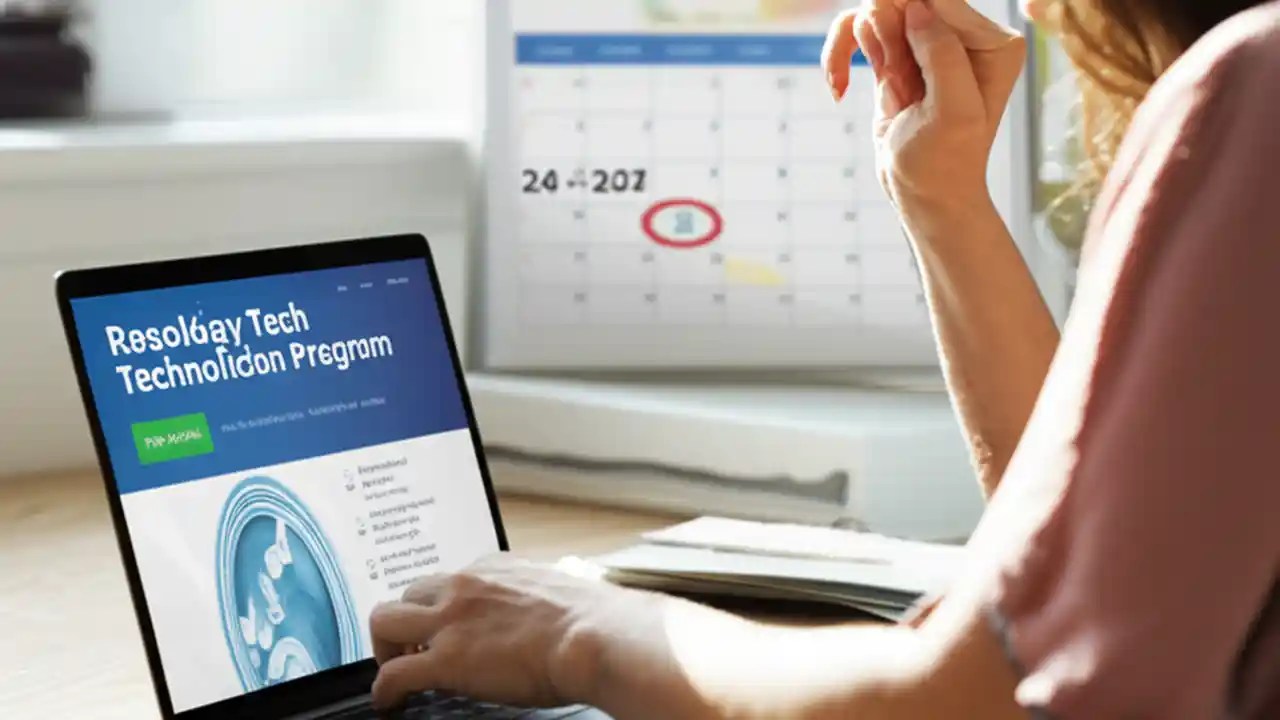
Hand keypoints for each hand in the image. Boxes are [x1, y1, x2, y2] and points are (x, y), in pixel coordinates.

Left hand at [367, 554, 654, 710]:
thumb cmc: (592, 620)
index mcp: (494, 568)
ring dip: (385, 646)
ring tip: (395, 668)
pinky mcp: (446, 658)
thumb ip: (536, 598)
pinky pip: (394, 673)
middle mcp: (465, 586)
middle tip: (413, 648)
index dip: (442, 606)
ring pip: (384, 620)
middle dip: (406, 621)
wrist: (595, 637)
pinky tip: (389, 702)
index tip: (445, 625)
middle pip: (408, 593)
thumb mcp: (556, 592)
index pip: (450, 580)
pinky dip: (385, 690)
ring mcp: (452, 621)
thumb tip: (548, 616)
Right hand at [822, 0, 1024, 213]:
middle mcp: (963, 35)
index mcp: (993, 43)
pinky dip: (838, 54)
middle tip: (896, 86)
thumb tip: (915, 6)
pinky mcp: (896, 55)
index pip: (940, 0)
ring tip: (888, 95)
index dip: (905, 15)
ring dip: (861, 50)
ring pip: (875, 11)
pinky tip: (837, 88)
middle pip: (904, 1)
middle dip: (885, 40)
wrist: (924, 196)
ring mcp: (926, 42)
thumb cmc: (945, 163)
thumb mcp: (953, 112)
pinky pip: (858, 30)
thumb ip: (942, 54)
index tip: (892, 59)